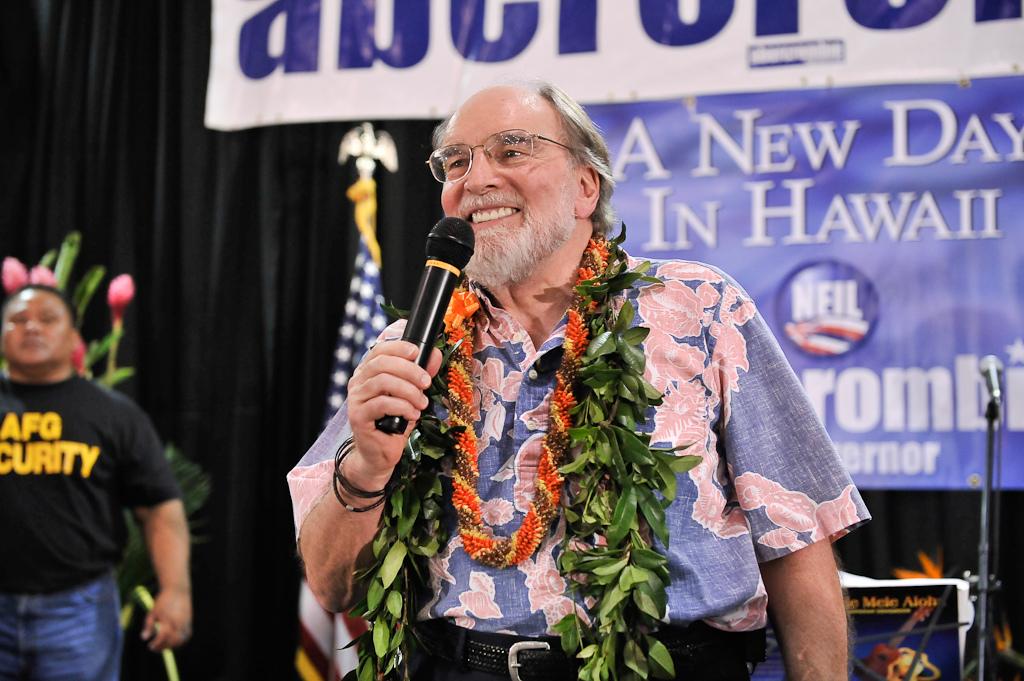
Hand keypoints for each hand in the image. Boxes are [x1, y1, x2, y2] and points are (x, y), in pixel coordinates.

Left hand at [141, 586, 192, 650]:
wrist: (178, 590)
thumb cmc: (163, 601)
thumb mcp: (152, 612)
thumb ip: (148, 626)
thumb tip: (144, 639)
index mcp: (168, 620)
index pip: (162, 638)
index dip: (156, 644)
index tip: (150, 646)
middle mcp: (178, 623)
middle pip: (172, 641)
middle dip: (164, 647)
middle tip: (156, 647)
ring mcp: (185, 623)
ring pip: (181, 640)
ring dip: (173, 645)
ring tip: (164, 644)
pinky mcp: (189, 621)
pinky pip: (186, 635)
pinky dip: (180, 641)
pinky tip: (173, 640)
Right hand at [344, 340, 441, 489]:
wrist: (380, 454)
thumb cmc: (394, 422)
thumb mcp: (411, 396)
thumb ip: (420, 375)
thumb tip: (435, 355)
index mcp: (368, 373)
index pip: (379, 350)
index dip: (398, 347)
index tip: (417, 353)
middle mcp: (358, 383)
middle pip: (381, 364)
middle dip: (409, 370)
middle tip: (426, 383)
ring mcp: (355, 399)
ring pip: (382, 382)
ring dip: (408, 391)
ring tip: (421, 403)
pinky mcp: (358, 416)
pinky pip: (381, 404)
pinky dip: (402, 407)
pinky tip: (413, 415)